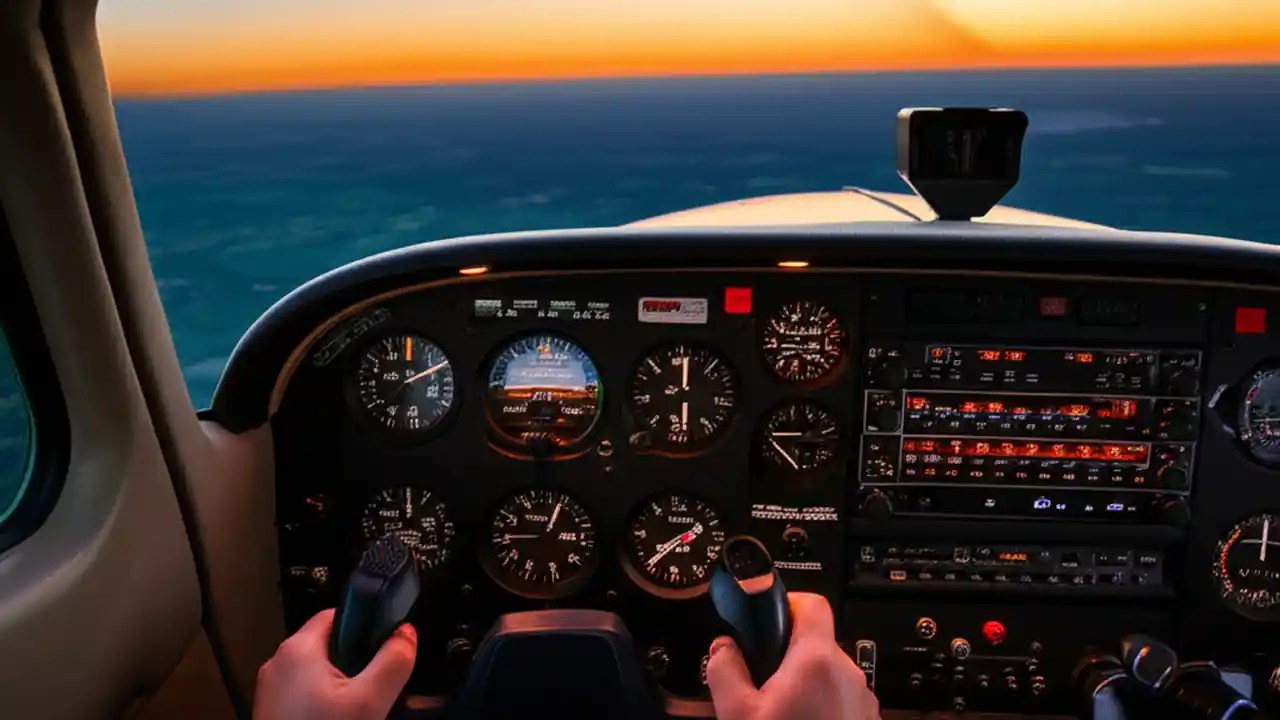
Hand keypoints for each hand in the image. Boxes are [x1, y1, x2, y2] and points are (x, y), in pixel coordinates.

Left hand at [253, 609, 417, 719]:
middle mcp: (279, 663)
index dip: (366, 624)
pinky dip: (327, 703)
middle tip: (382, 683)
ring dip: (345, 685)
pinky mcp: (273, 713)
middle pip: (330, 645)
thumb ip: (393, 662)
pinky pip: (307, 695)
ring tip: (366, 708)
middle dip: (359, 659)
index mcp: (299, 648)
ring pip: (319, 673)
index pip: (337, 613)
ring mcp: (272, 691)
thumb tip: (407, 633)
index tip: (388, 643)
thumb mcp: (369, 701)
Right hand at [706, 593, 879, 719]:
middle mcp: (848, 675)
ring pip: (827, 676)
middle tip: (759, 683)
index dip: (785, 602)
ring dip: (803, 686)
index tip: (766, 617)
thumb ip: (724, 670)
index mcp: (816, 661)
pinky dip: (820, 709)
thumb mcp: (737, 715)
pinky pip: (840, 703)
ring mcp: (863, 702)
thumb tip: (722, 649)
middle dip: (786, 657)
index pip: (810, 601)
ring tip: (777, 715)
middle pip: (815, 643)